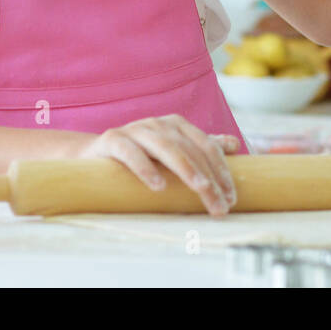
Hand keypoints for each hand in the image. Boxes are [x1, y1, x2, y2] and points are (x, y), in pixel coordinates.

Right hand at [77, 114, 241, 215]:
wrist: (94, 154)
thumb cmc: (140, 156)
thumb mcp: (173, 152)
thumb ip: (202, 147)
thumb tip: (235, 144)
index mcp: (177, 125)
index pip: (206, 146)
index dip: (222, 171)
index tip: (232, 197)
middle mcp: (159, 123)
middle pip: (190, 150)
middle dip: (209, 178)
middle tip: (220, 205)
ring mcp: (136, 129)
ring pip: (166, 148)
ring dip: (186, 170)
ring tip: (201, 189)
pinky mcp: (113, 139)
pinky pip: (131, 152)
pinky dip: (145, 168)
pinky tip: (157, 186)